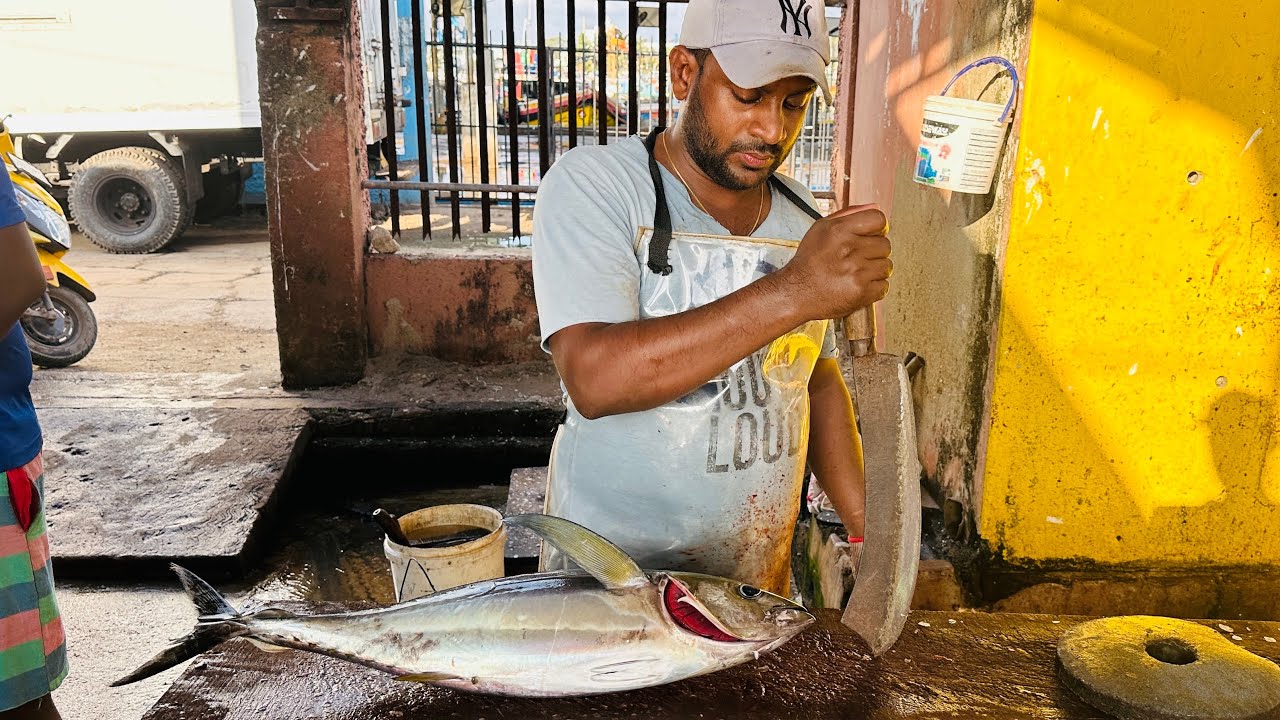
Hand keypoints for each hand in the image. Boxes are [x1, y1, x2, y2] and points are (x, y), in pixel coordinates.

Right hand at [776, 203, 891, 321]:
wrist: (795, 293)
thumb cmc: (808, 262)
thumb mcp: (821, 229)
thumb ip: (849, 214)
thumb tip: (876, 206)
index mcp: (839, 230)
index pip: (879, 220)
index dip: (877, 228)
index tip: (871, 236)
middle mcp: (849, 249)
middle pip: (885, 244)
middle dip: (874, 251)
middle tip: (857, 258)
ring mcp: (857, 272)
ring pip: (886, 266)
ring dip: (875, 270)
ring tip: (856, 273)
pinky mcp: (861, 292)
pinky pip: (884, 286)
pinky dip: (874, 288)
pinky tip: (858, 285)